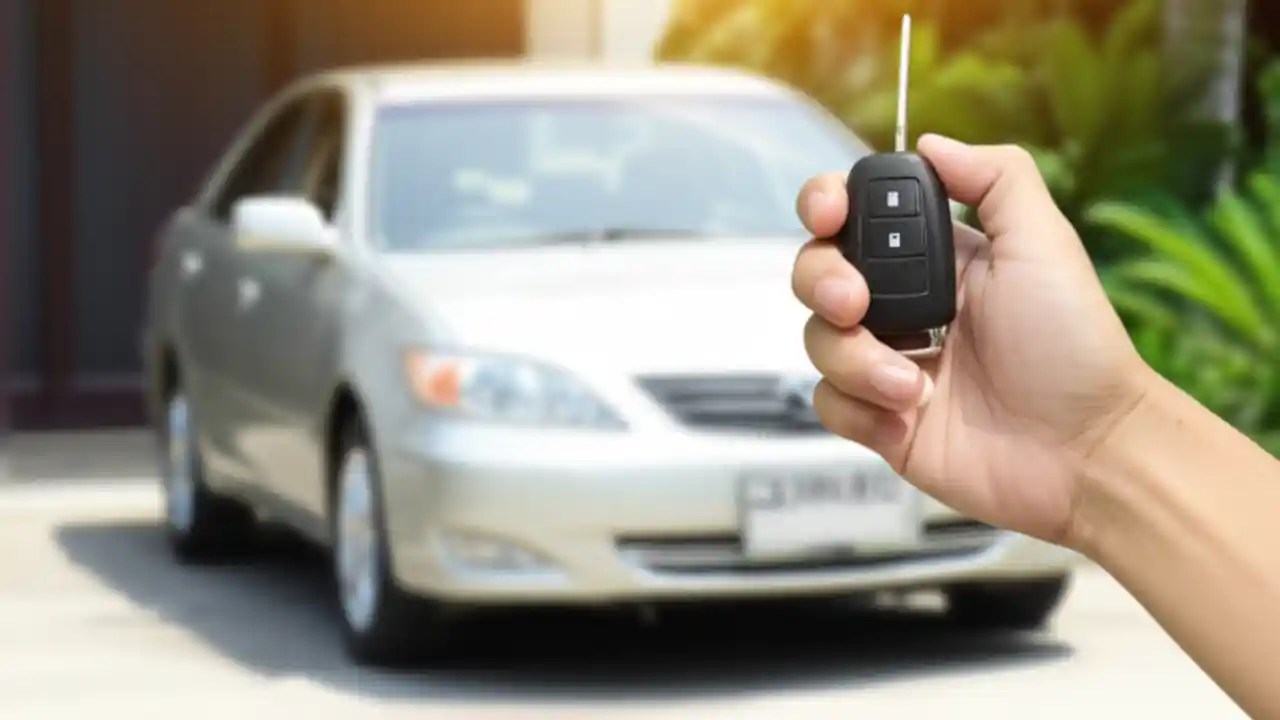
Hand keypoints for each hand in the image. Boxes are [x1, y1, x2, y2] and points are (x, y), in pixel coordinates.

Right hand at [793, 135, 1152, 545]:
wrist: (1084, 450)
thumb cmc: (1074, 347)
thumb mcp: (1045, 242)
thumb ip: (995, 177)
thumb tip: (931, 142)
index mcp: (938, 259)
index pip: (857, 215)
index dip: (827, 206)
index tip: (831, 214)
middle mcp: (905, 306)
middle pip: (817, 272)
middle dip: (821, 280)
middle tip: (855, 302)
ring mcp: (889, 364)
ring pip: (817, 339)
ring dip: (854, 358)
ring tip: (910, 383)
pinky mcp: (881, 420)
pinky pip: (828, 402)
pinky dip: (858, 407)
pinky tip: (906, 415)